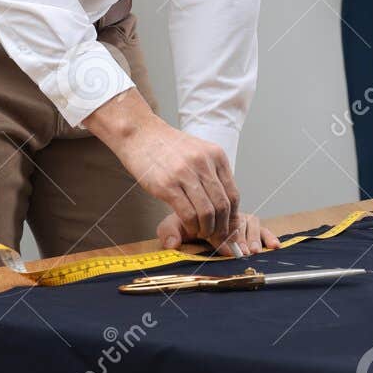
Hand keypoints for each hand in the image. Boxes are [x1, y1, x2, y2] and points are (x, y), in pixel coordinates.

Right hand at [86, 90, 239, 240]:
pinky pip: (187, 214)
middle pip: (223, 206)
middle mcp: (204, 163)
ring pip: (207, 212)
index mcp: (216, 156)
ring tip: (202, 233)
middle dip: (222, 228)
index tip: (229, 228)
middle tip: (218, 238)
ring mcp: (185, 174)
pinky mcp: (167, 185)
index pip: (233, 194)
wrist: (140, 134)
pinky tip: (188, 228)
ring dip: (207, 229)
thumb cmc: (167, 146)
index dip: (233, 217)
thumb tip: (222, 203)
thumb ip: (211, 172)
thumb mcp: (198, 151)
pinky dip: (191, 226)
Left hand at [156, 211, 280, 255]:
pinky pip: (260, 227)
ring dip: (253, 236)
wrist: (187, 207)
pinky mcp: (248, 224)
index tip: (226, 248)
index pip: (220, 216)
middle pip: (239, 218)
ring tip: (251, 250)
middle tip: (241, 251)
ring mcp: (239, 216)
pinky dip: (267, 235)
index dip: (223, 234)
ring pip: (251, 221)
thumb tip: (171, 245)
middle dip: (240, 238)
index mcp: (209, 205)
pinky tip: (273, 245)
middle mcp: (227, 210)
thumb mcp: (172, 223)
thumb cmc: (182, 218)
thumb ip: (169, 231)